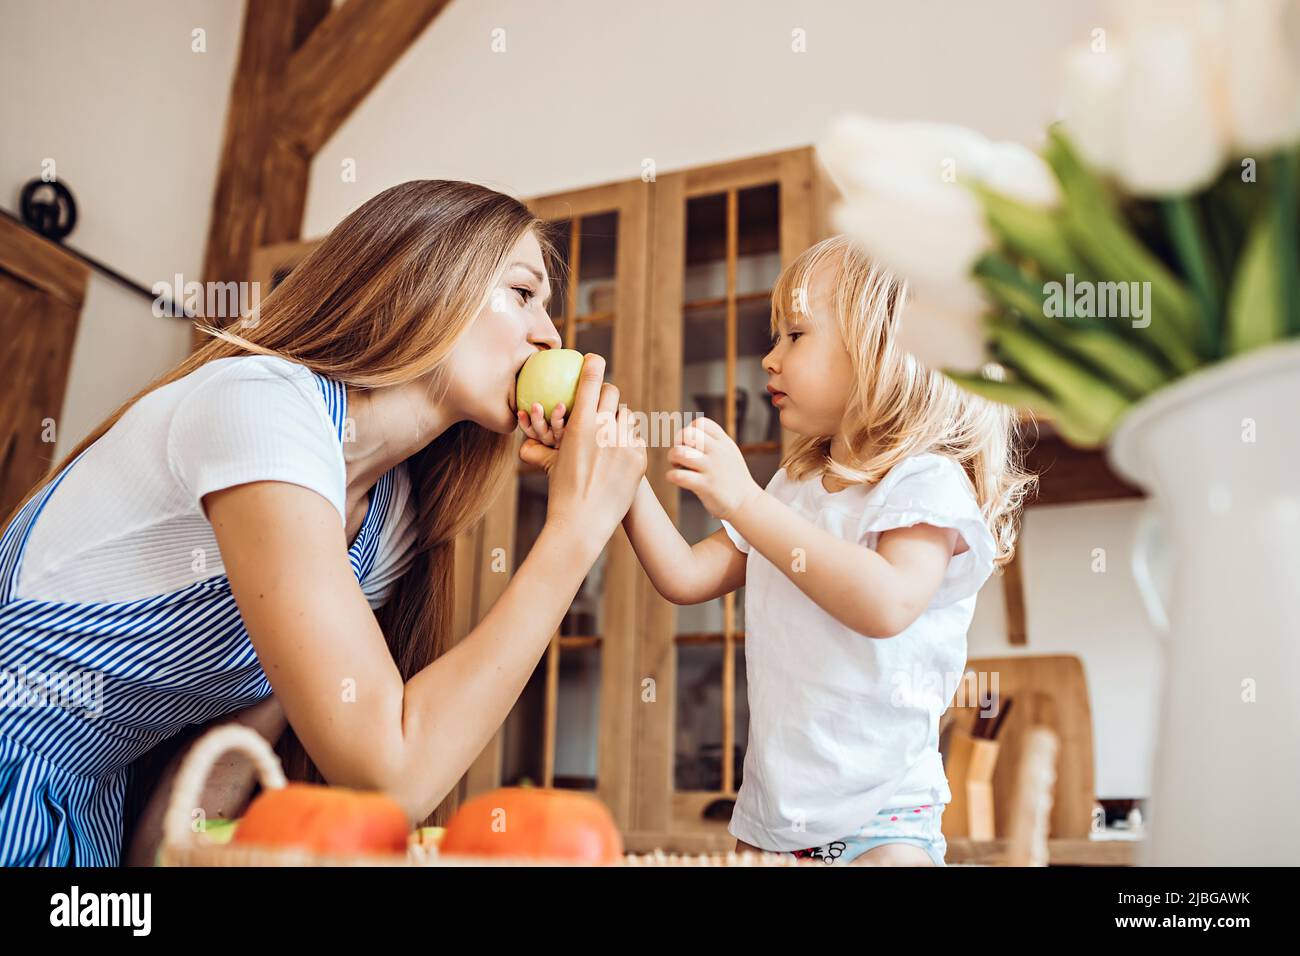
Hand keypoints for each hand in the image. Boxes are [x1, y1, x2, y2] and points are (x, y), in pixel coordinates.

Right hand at [519, 354, 646, 543]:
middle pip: (613, 393)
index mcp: (580, 426)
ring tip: (610, 434)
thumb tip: (525, 436)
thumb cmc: (562, 493)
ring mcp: (625, 444)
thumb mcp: (552, 463)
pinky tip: (619, 456)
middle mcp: (605, 430)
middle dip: (606, 395)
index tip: (594, 359)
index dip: (594, 365)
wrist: (582, 524)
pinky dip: (629, 443)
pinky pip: (637, 438)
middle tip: (602, 404)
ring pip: (628, 416)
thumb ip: (547, 443)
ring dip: (619, 420)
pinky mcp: (639, 459)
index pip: (591, 381)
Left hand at [665, 417, 760, 520]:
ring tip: (677, 466)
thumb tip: (687, 434)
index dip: (689, 430)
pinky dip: (672, 476)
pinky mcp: (706, 486)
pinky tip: (676, 478)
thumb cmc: (733, 478)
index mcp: (724, 442)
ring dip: (673, 458)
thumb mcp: (729, 453)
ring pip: (680, 452)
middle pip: (688, 434)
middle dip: (678, 442)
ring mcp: (712, 469)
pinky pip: (679, 476)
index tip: (689, 443)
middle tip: (680, 455)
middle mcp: (718, 452)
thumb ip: (713, 442)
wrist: (746, 502)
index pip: (700, 423)